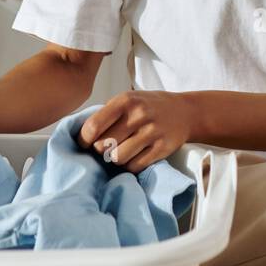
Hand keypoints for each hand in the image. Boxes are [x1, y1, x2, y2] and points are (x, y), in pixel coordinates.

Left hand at [77, 91, 191, 172]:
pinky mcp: (162, 149)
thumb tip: (81, 134)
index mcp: (125, 101)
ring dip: (114, 159)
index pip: (94, 126)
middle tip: (104, 148)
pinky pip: (135, 166)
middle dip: (99, 150)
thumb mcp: (127, 99)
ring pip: (118, 158)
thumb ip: (106, 113)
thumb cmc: (148, 106)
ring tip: (119, 152)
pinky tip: (133, 156)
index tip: (84, 143)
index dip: (84, 139)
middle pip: (103, 145)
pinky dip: (130, 165)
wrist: (184, 112)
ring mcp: (152, 133)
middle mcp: (139, 116)